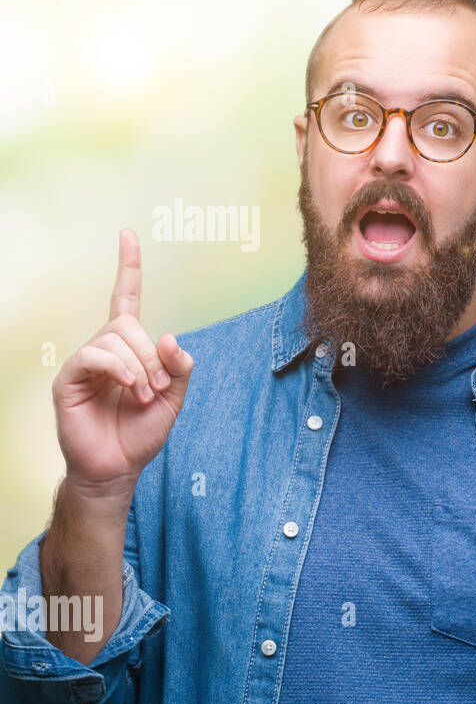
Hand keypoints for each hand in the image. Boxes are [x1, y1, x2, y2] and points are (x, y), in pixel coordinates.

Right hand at [52, 229, 194, 493]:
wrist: (117, 467)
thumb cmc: (140, 433)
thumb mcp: (173, 399)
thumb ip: (179, 369)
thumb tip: (169, 337)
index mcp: (129, 349)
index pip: (125, 298)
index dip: (127, 268)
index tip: (128, 236)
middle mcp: (104, 349)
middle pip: (128, 323)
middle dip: (152, 354)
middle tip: (156, 388)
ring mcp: (84, 362)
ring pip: (114, 338)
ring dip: (139, 366)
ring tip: (142, 395)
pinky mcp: (68, 378)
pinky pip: (93, 355)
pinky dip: (119, 368)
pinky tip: (129, 388)